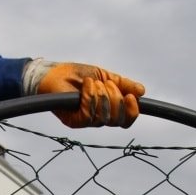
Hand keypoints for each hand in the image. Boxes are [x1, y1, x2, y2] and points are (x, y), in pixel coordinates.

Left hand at [23, 59, 143, 127]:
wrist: (54, 73)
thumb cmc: (77, 75)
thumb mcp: (104, 76)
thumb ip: (122, 84)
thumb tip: (141, 91)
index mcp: (107, 109)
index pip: (126, 120)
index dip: (132, 111)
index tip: (131, 96)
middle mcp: (98, 119)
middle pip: (118, 120)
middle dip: (116, 99)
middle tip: (106, 84)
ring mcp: (86, 121)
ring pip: (104, 117)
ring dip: (102, 95)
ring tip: (93, 82)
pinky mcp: (74, 121)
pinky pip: (90, 114)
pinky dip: (90, 96)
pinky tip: (86, 85)